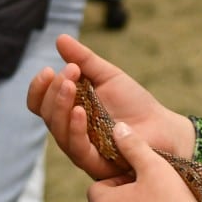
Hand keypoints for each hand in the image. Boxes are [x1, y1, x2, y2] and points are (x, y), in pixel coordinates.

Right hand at [26, 34, 188, 178]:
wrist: (162, 126)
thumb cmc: (134, 103)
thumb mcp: (108, 76)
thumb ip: (84, 59)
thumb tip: (60, 38)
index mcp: (68, 110)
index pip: (40, 103)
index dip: (38, 88)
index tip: (48, 69)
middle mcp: (69, 130)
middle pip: (47, 114)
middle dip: (54, 91)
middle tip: (70, 71)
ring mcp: (81, 148)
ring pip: (58, 131)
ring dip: (60, 106)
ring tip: (70, 84)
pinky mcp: (96, 162)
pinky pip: (78, 149)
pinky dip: (76, 128)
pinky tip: (80, 111)